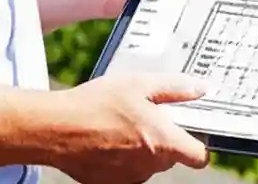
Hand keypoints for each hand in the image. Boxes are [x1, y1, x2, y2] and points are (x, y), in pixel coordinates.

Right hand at [49, 72, 211, 183]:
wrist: (56, 128)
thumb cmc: (97, 104)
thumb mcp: (139, 84)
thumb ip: (175, 88)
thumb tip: (201, 89)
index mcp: (163, 142)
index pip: (199, 156)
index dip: (198, 143)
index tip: (189, 129)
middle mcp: (150, 166)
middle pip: (171, 157)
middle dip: (163, 138)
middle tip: (144, 115)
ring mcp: (129, 178)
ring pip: (147, 164)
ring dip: (141, 148)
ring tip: (119, 124)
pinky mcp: (109, 183)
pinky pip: (125, 171)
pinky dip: (121, 158)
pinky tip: (105, 138)